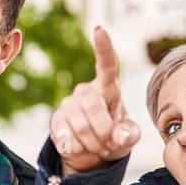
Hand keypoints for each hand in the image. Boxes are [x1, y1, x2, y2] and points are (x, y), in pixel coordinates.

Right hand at [50, 25, 139, 175]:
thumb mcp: (128, 136)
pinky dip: (80, 151)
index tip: (99, 30)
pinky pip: (67, 139)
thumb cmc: (115, 137)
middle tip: (109, 145)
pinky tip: (83, 148)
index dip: (104, 48)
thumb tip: (118, 135)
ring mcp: (68, 106)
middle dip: (103, 131)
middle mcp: (85, 92)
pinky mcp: (56, 122)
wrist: (92, 154)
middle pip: (91, 106)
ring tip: (99, 147)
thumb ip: (129, 134)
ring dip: (93, 145)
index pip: (107, 65)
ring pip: (79, 126)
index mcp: (107, 88)